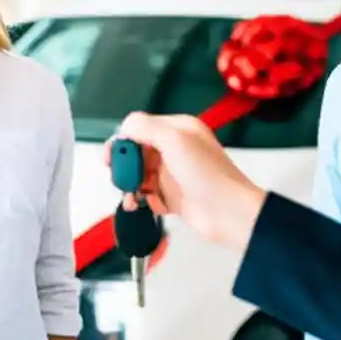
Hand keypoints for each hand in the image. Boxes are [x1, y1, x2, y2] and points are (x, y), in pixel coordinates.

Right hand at [105, 112, 266, 251]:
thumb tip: (123, 129)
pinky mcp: (173, 196)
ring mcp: (174, 173)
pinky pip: (148, 195)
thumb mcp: (174, 139)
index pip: (139, 128)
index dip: (123, 142)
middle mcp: (176, 148)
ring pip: (140, 175)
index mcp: (178, 129)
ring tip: (131, 198)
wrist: (227, 212)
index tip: (112, 158)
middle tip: (121, 179)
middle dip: (125, 167)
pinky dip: (143, 200)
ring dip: (130, 186)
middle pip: (136, 153)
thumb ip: (144, 127)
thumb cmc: (207, 174)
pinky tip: (144, 205)